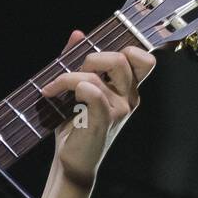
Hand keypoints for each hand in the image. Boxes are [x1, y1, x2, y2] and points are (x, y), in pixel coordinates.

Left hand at [41, 29, 155, 193]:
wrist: (72, 163)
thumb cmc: (75, 128)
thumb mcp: (77, 92)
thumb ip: (79, 62)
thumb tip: (77, 34)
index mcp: (127, 90)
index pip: (144, 59)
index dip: (127, 48)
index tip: (97, 56)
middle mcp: (129, 98)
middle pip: (124, 57)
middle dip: (93, 57)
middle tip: (72, 73)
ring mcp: (120, 110)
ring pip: (98, 74)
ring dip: (68, 76)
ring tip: (53, 88)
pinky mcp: (104, 121)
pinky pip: (93, 92)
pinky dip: (72, 86)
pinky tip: (54, 95)